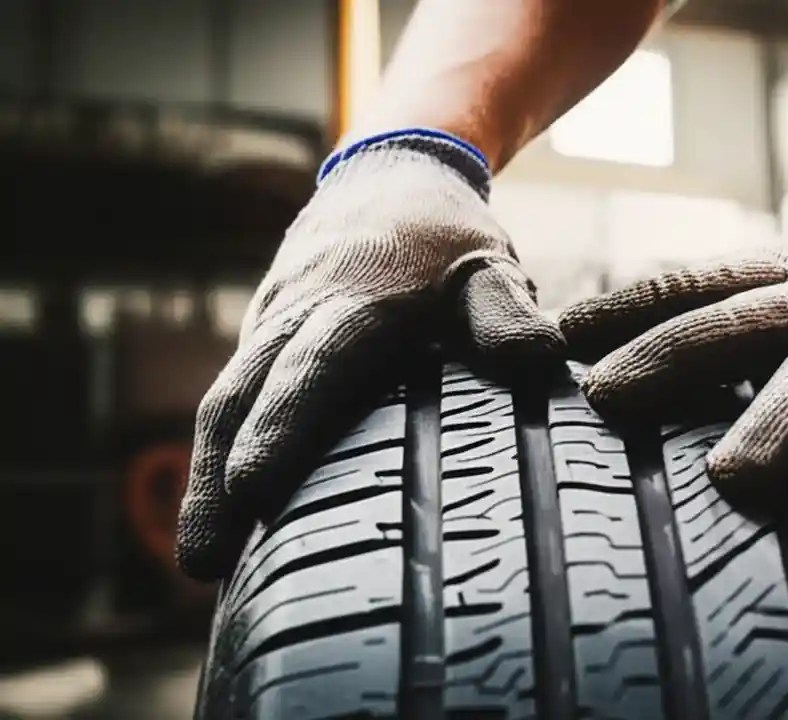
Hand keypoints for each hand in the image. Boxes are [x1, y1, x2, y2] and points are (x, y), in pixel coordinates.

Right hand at [177, 133, 562, 579]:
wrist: (389, 173)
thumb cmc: (445, 235)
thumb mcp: (487, 266)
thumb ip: (505, 314)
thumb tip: (538, 358)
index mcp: (356, 300)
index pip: (314, 366)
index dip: (283, 426)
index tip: (254, 488)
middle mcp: (298, 312)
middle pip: (245, 396)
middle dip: (219, 477)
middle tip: (206, 560)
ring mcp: (271, 322)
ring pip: (227, 399)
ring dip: (205, 475)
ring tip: (202, 558)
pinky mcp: (262, 334)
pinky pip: (233, 393)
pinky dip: (221, 451)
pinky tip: (222, 511)